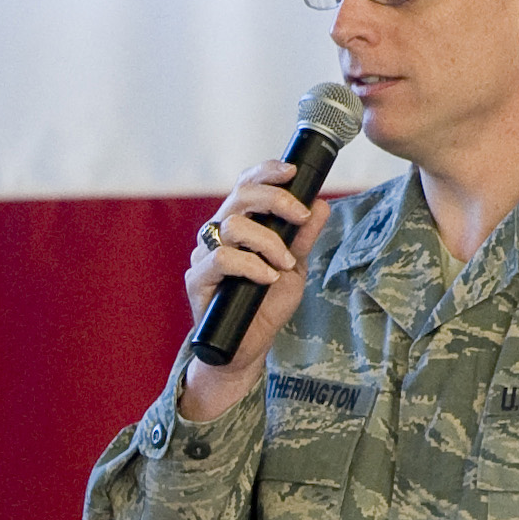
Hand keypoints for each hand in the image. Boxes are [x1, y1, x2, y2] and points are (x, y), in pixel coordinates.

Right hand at [176, 162, 323, 422]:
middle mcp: (219, 233)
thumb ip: (304, 237)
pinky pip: (222, 258)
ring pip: (232, 225)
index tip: (293, 172)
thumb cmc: (266, 305)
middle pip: (240, 195)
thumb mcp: (295, 268)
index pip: (247, 185)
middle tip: (300, 216)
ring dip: (267, 241)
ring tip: (284, 264)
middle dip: (275, 200)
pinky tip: (267, 278)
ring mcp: (204, 254)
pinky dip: (250, 265)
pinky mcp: (196, 278)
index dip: (267, 172)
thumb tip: (322, 205)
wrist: (248, 347)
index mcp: (240, 224)